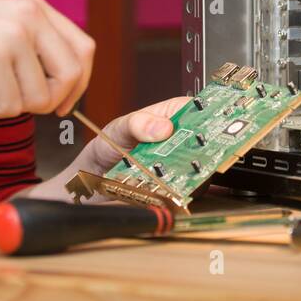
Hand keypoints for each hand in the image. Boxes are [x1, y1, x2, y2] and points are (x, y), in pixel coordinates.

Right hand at [0, 0, 93, 118]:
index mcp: (36, 6)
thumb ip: (31, 44)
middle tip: (18, 100)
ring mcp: (13, 37)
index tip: (62, 104)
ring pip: (39, 99)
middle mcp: (30, 17)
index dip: (79, 83)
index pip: (84, 49)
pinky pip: (10, 108)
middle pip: (71, 77)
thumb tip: (61, 90)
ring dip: (11, 104)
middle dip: (50, 101)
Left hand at [24, 96, 191, 202]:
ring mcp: (177, 167)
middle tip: (195, 150)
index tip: (209, 121)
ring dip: (190, 170)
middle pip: (203, 142)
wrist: (90, 182)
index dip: (206, 114)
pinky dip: (178, 190)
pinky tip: (167, 187)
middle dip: (202, 146)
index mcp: (168, 118)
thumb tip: (162, 127)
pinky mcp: (174, 190)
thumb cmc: (105, 148)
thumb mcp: (117, 129)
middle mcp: (177, 143)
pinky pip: (184, 190)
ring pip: (198, 168)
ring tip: (174, 170)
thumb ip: (136, 124)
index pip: (195, 110)